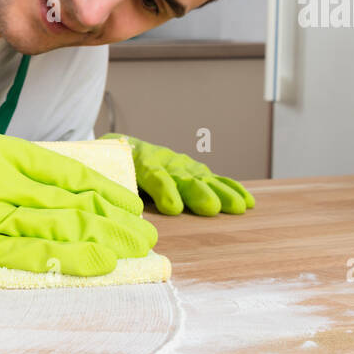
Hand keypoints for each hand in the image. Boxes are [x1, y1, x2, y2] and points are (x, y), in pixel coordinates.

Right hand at [0, 79, 157, 274]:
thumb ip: (2, 166)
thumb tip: (48, 183)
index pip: (69, 171)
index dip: (105, 191)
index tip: (130, 204)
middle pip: (74, 201)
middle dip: (116, 220)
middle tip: (146, 235)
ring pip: (60, 228)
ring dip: (103, 242)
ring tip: (135, 254)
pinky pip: (29, 257)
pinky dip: (67, 262)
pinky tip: (97, 266)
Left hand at [100, 134, 255, 215]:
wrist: (122, 145)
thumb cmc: (111, 165)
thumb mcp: (106, 171)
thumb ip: (113, 185)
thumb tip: (118, 205)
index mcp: (140, 162)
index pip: (154, 176)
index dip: (165, 191)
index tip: (173, 208)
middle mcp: (165, 162)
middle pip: (183, 178)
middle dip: (198, 193)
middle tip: (212, 208)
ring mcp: (182, 165)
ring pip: (204, 179)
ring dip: (221, 193)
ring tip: (237, 208)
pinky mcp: (194, 170)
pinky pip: (215, 179)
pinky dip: (231, 189)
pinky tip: (247, 202)